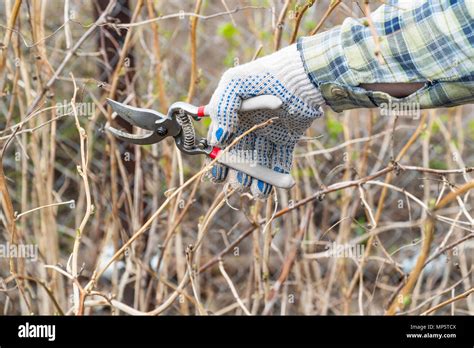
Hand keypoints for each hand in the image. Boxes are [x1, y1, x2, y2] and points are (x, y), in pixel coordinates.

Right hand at [206, 44, 323, 198]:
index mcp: (232, 116)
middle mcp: (248, 127)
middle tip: (241, 185)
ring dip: (258, 181)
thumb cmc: (267, 75)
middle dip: (238, 176)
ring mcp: (268, 134)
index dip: (218, 161)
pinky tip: (282, 183)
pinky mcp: (286, 140)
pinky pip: (280, 161)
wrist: (305, 75)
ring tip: (259, 191)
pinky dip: (279, 175)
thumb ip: (222, 107)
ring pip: (259, 164)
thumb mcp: (236, 83)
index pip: (219, 144)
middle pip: (239, 158)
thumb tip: (216, 138)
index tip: (219, 174)